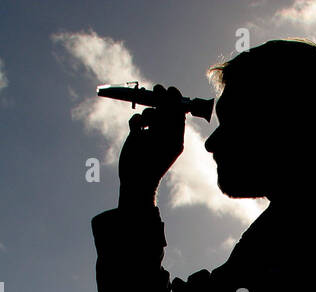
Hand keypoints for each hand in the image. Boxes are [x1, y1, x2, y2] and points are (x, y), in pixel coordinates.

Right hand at [118, 85, 186, 207]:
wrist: (138, 179)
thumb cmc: (156, 162)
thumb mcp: (165, 138)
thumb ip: (168, 118)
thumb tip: (169, 98)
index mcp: (176, 135)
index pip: (178, 112)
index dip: (175, 99)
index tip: (171, 89)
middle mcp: (164, 133)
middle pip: (163, 109)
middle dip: (160, 98)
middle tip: (157, 88)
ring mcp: (150, 133)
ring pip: (150, 113)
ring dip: (148, 112)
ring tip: (147, 121)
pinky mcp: (136, 136)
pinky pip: (137, 120)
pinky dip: (137, 120)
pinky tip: (137, 128)